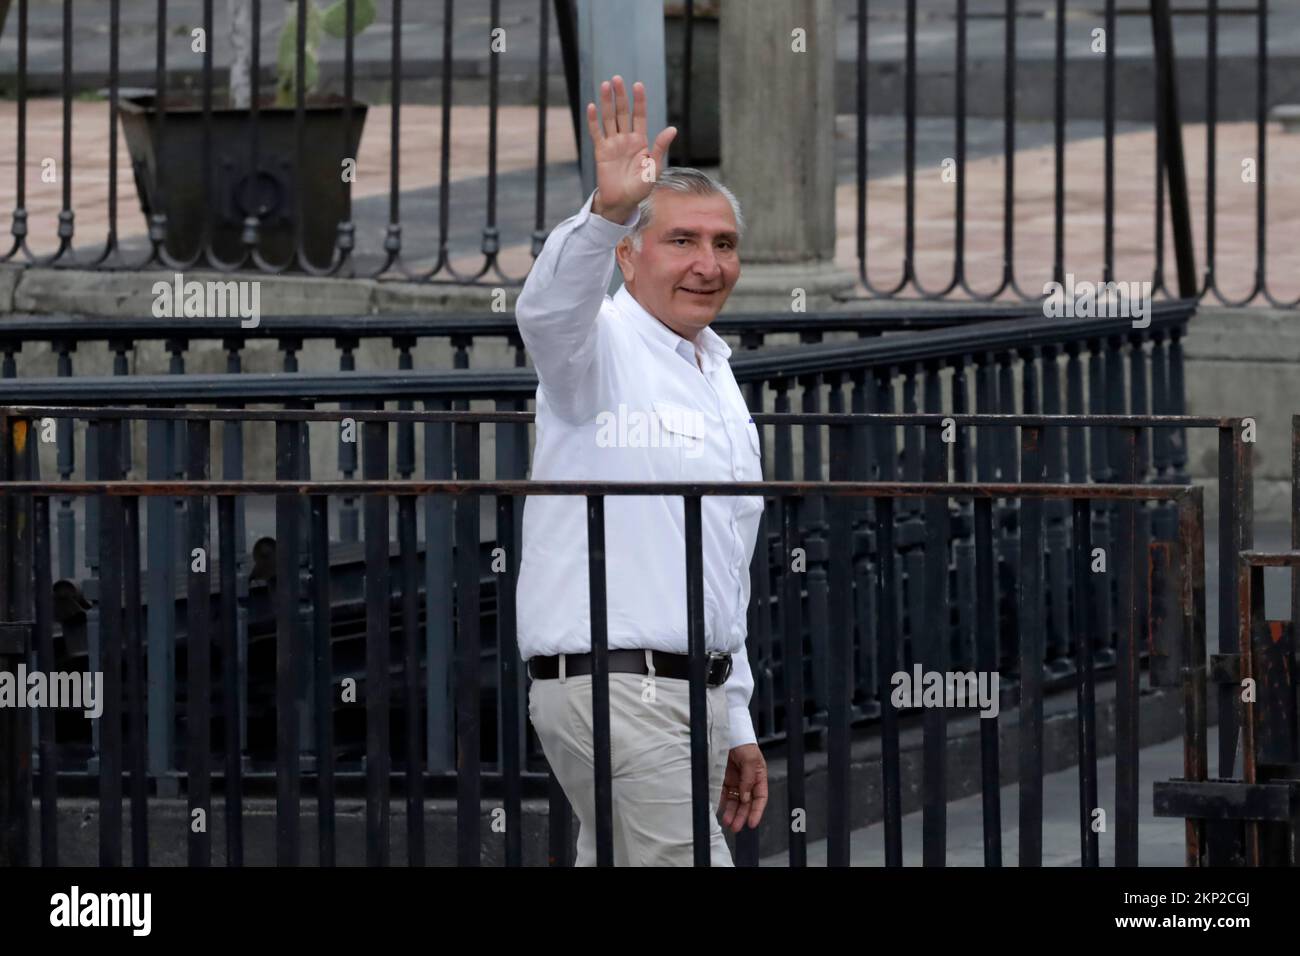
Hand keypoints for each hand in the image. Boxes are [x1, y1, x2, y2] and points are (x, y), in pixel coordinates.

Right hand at [586, 75, 676, 224]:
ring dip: (606, 102)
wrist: (622, 202)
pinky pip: (596, 133)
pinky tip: (592, 107)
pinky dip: (593, 120)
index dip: (638, 101)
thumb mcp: (654, 168)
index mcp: (641, 141)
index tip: (638, 85)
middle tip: (617, 79)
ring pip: (609, 119)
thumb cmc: (640, 188)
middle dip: (620, 96)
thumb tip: (672, 128)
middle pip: (622, 113)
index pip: (639, 116)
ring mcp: (613, 144)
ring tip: (605, 85)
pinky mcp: (601, 151)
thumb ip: (660, 147)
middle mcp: (626, 139)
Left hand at [718, 743, 767, 831]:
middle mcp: (747, 780)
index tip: (752, 823)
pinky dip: (721, 803)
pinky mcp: (722, 778)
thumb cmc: (742, 742)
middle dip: (742, 816)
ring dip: (731, 812)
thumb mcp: (750, 758)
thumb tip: (746, 798)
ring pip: (734, 801)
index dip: (756, 811)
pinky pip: (722, 794)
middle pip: (746, 803)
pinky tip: (718, 811)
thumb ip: (749, 778)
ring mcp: (734, 780)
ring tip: (727, 823)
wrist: (725, 731)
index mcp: (758, 776)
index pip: (760, 797)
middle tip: (736, 827)